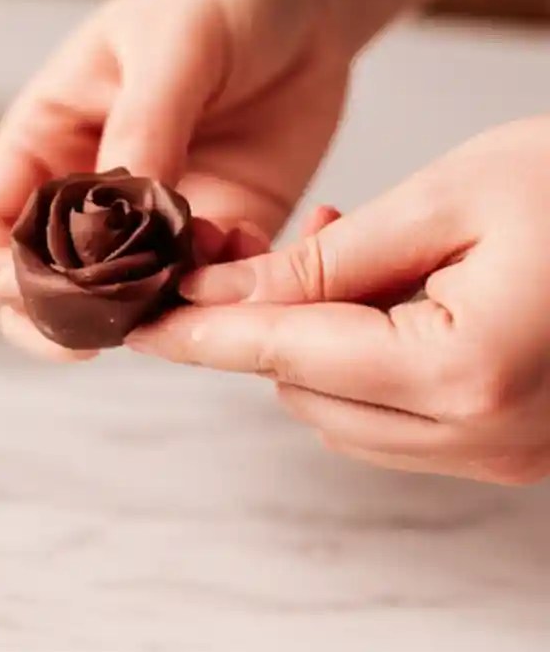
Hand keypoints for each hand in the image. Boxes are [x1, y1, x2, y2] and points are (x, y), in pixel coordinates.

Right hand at [0, 0, 350, 360]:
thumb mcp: (171, 45)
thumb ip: (143, 129)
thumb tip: (120, 219)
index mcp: (43, 146)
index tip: (40, 288)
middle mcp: (86, 199)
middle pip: (40, 297)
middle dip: (67, 322)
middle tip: (113, 322)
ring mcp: (151, 227)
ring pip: (124, 309)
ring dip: (158, 310)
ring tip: (198, 268)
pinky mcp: (219, 235)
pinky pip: (206, 292)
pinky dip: (223, 292)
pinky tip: (248, 246)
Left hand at [128, 118, 549, 485]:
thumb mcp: (454, 197)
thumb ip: (330, 262)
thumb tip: (226, 295)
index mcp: (462, 372)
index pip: (282, 354)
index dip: (201, 333)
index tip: (140, 323)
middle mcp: (484, 436)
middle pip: (304, 394)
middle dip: (272, 326)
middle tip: (294, 245)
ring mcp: (507, 455)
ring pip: (343, 415)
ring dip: (320, 346)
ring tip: (362, 257)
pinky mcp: (518, 448)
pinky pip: (398, 421)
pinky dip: (369, 366)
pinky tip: (394, 298)